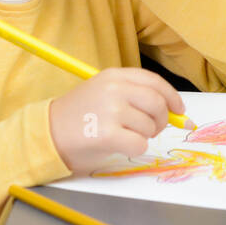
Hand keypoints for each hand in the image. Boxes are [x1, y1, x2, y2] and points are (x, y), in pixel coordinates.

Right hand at [48, 67, 186, 174]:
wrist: (46, 134)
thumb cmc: (78, 116)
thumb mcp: (104, 92)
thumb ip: (136, 95)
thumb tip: (175, 112)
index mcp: (114, 76)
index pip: (155, 82)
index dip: (172, 97)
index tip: (179, 109)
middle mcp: (114, 89)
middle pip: (157, 104)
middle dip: (161, 120)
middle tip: (152, 129)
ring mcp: (111, 110)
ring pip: (149, 126)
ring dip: (144, 136)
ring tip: (124, 135)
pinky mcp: (107, 134)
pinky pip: (139, 144)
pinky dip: (135, 148)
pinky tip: (119, 145)